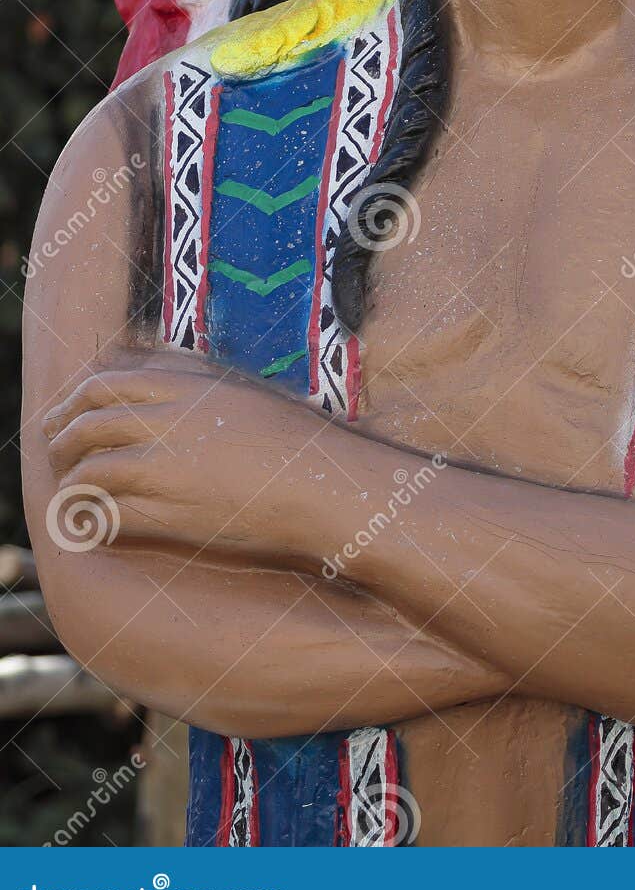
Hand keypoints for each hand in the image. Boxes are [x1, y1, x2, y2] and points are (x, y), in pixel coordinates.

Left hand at [42, 348, 336, 565]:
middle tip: (58, 454)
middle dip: (62, 441)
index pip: (103, 384)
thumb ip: (191, 376)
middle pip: (87, 423)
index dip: (73, 402)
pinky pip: (109, 514)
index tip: (66, 417)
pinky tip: (97, 521)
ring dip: (73, 481)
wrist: (322, 483)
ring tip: (75, 491)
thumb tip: (146, 368)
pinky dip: (93, 518)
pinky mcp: (171, 513)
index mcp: (185, 386)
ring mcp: (166, 468)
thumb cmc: (291, 436)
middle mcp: (168, 421)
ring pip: (90, 469)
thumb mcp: (239, 387)